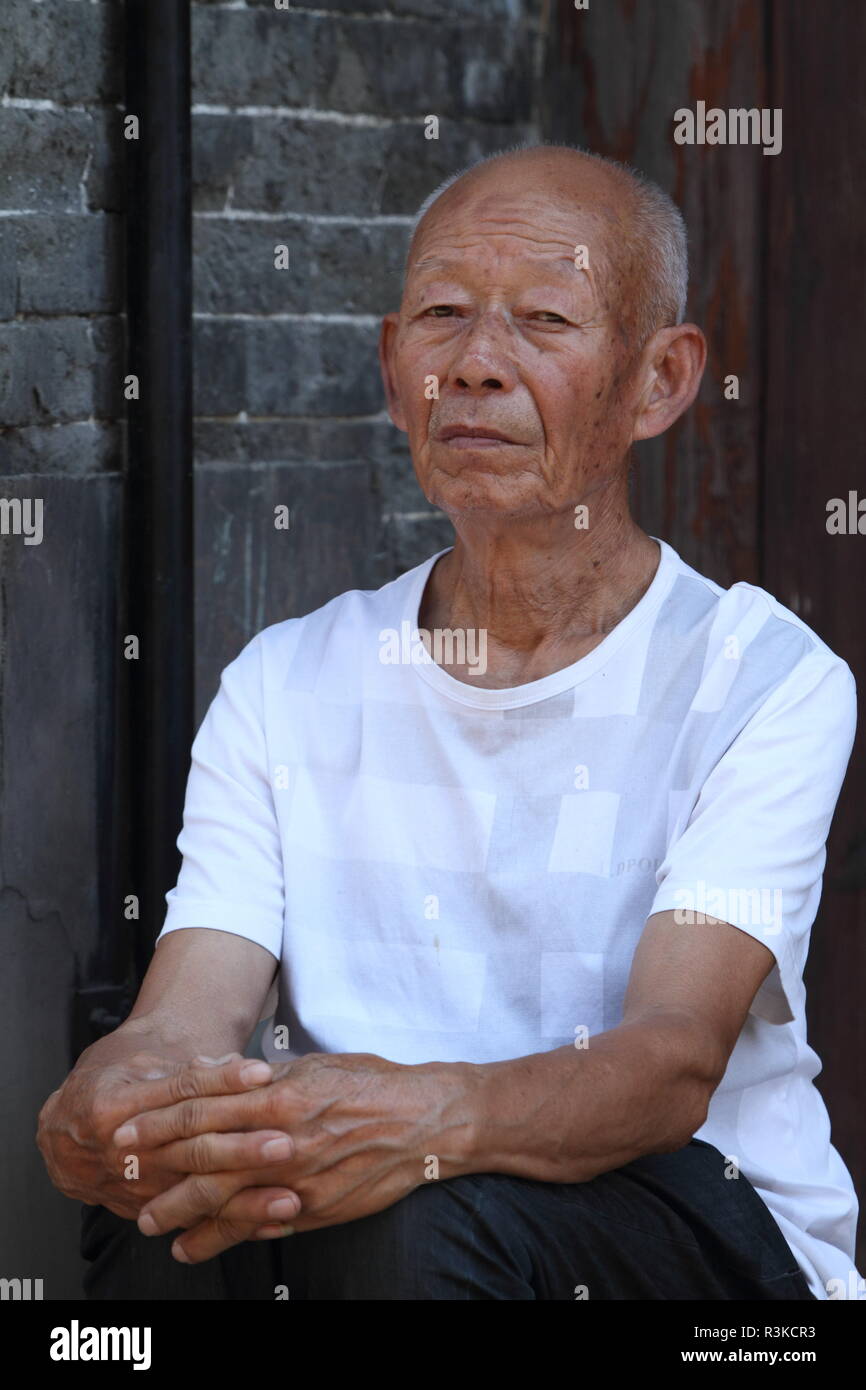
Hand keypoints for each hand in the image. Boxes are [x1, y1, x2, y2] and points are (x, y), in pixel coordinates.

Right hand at [36, 1052, 294, 1218]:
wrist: (66, 1126)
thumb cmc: (108, 1082)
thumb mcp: (134, 1062)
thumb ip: (182, 1067)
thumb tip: (230, 1062)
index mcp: (115, 1105)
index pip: (180, 1092)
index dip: (223, 1081)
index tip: (262, 1073)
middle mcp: (124, 1151)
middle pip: (191, 1147)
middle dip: (241, 1148)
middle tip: (283, 1142)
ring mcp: (136, 1185)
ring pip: (197, 1191)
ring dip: (244, 1197)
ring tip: (286, 1195)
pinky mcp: (146, 1208)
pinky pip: (196, 1218)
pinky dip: (234, 1222)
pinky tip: (270, 1223)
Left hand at [127, 1051, 480, 1261]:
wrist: (426, 1122)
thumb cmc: (374, 1084)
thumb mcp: (315, 1065)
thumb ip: (265, 1075)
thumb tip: (218, 1072)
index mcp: (280, 1095)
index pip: (204, 1108)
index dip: (160, 1121)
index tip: (128, 1128)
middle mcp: (284, 1138)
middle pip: (204, 1156)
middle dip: (158, 1167)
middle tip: (123, 1174)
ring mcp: (297, 1178)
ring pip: (225, 1198)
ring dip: (181, 1212)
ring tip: (150, 1222)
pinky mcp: (314, 1208)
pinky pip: (259, 1225)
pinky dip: (225, 1238)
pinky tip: (199, 1246)